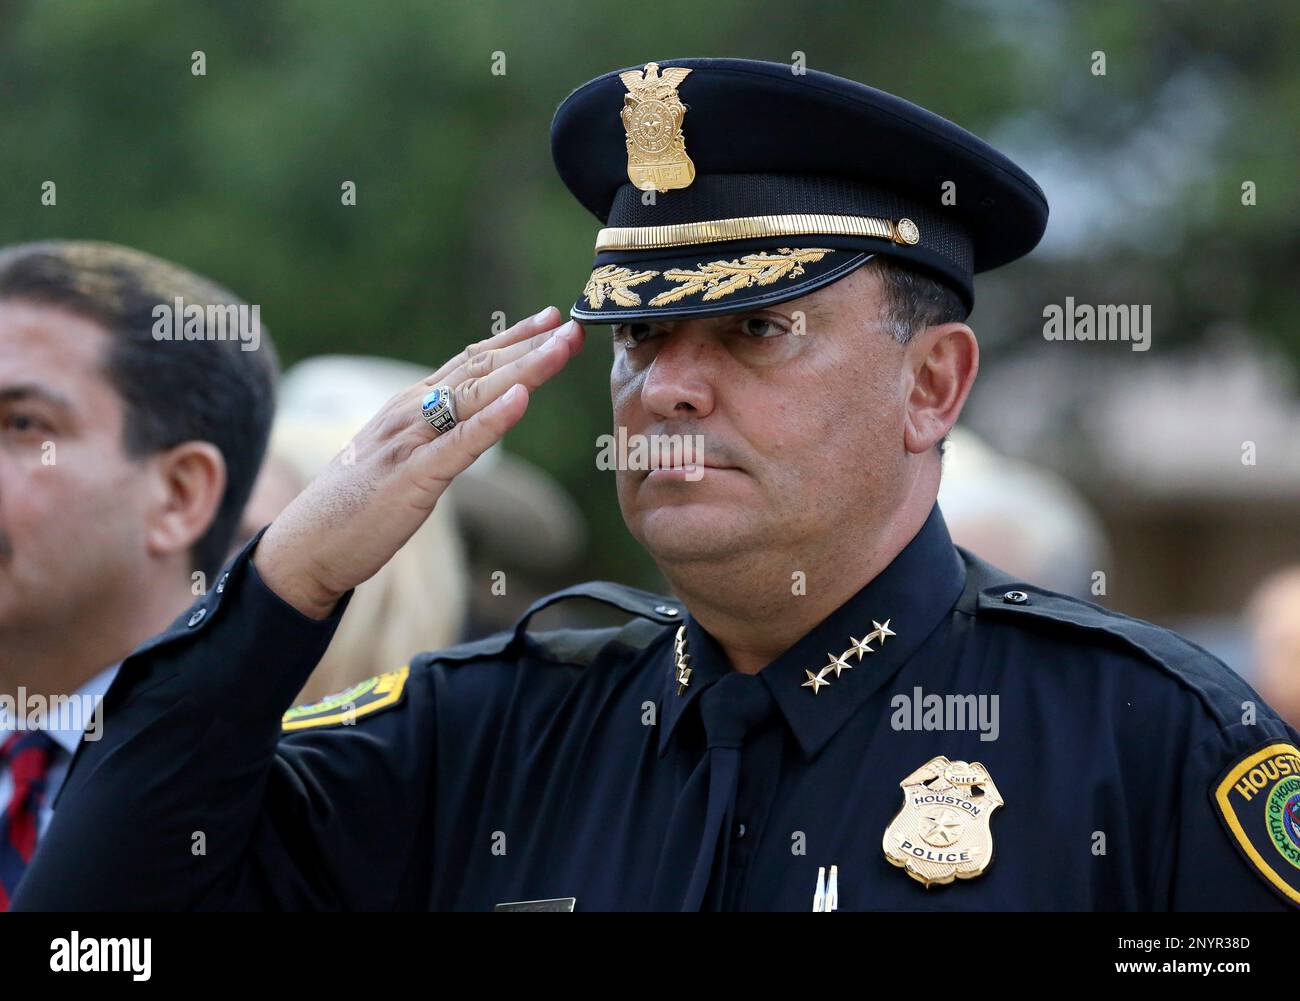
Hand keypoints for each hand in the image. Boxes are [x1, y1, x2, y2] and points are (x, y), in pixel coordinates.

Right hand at [253, 307, 584, 618]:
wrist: (303, 548)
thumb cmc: (351, 508)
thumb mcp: (399, 459)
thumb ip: (433, 436)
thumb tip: (470, 424)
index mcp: (408, 407)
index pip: (468, 362)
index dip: (513, 340)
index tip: (553, 320)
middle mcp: (409, 413)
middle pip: (480, 369)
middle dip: (531, 346)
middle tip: (574, 325)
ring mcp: (410, 442)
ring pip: (476, 396)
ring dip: (524, 368)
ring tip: (562, 346)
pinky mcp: (411, 479)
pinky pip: (459, 445)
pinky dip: (492, 420)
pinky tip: (521, 399)